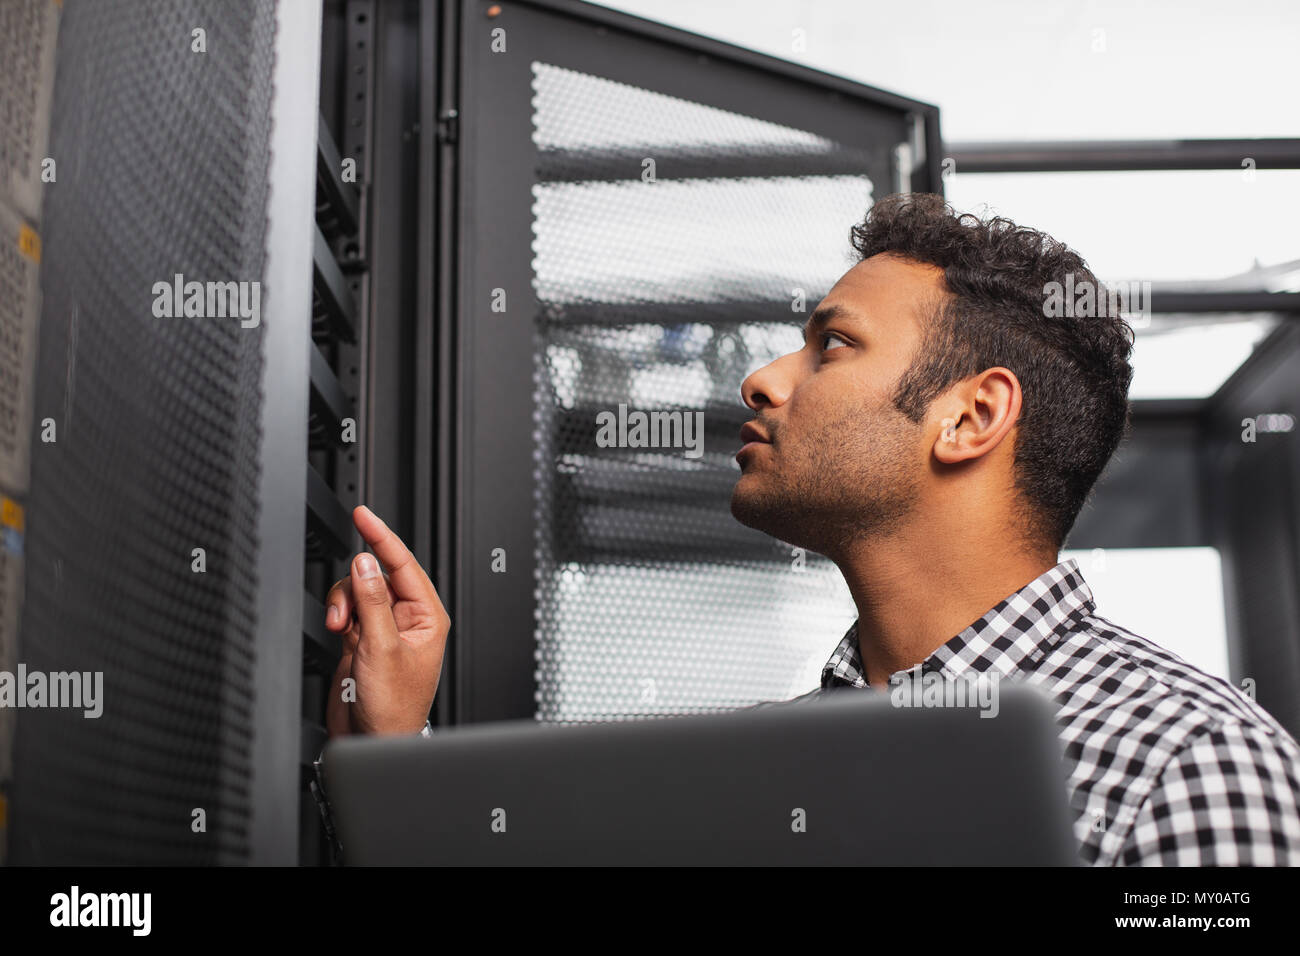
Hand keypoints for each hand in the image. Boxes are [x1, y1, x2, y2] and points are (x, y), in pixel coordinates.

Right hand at [324, 505, 449, 736]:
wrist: (373, 740)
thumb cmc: (393, 707)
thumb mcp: (381, 648)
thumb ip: (372, 602)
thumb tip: (366, 563)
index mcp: (427, 616)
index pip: (404, 564)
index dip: (383, 536)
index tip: (364, 515)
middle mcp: (407, 618)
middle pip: (377, 574)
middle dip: (356, 585)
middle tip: (346, 605)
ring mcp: (383, 627)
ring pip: (357, 590)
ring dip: (344, 603)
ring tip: (343, 628)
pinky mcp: (363, 637)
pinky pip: (347, 608)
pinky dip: (339, 615)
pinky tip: (341, 633)